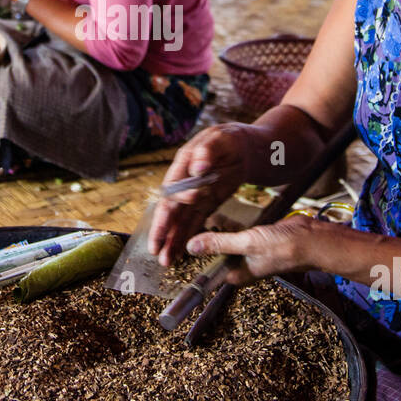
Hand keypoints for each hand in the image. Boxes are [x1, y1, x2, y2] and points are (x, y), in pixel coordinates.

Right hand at [149, 123, 252, 266]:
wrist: (244, 147)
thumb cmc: (230, 139)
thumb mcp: (221, 138)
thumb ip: (207, 150)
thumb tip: (198, 167)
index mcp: (184, 163)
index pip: (174, 185)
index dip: (177, 198)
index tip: (191, 204)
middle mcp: (184, 182)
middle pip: (170, 209)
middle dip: (162, 230)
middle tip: (156, 251)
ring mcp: (195, 195)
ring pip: (179, 220)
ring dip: (171, 240)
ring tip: (165, 261)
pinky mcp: (206, 204)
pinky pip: (193, 222)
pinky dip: (186, 237)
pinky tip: (179, 253)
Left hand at [184, 214, 323, 283]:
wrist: (314, 240)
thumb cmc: (286, 248)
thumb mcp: (248, 243)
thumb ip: (220, 244)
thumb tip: (192, 247)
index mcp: (236, 274)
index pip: (207, 272)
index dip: (193, 260)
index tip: (176, 246)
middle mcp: (241, 266)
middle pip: (214, 255)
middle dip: (202, 242)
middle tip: (186, 224)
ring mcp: (249, 252)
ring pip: (224, 242)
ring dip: (215, 232)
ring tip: (201, 217)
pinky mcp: (257, 240)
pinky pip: (237, 233)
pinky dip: (230, 225)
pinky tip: (222, 216)